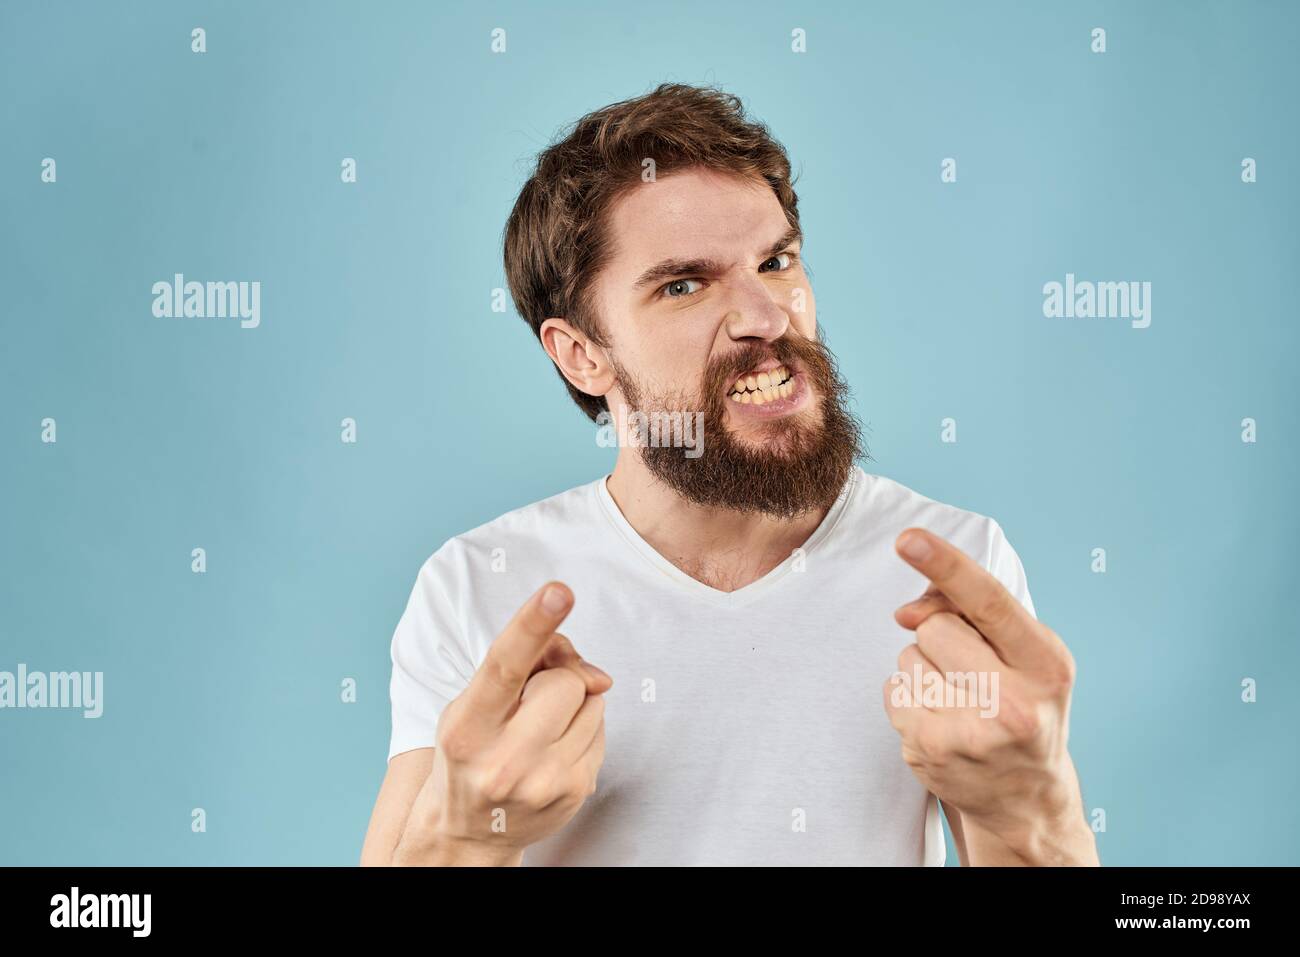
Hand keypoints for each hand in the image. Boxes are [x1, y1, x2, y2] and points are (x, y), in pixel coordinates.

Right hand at [392, 582, 611, 865]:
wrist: (469, 833)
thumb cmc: (471, 751)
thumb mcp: (474, 704)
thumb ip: (523, 668)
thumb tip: (596, 673)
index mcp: (467, 729)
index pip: (504, 666)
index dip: (533, 624)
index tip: (559, 592)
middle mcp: (505, 760)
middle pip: (564, 682)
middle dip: (556, 679)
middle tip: (531, 699)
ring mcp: (544, 782)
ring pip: (592, 702)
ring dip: (573, 703)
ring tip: (539, 728)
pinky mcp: (575, 792)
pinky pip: (601, 730)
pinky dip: (583, 728)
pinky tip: (553, 749)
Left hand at [883, 528, 1097, 864]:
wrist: (1024, 799)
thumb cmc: (1022, 705)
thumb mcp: (1022, 653)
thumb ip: (971, 612)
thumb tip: (905, 612)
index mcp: (1047, 666)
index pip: (989, 602)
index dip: (946, 565)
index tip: (907, 539)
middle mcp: (1014, 705)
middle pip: (935, 626)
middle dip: (942, 637)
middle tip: (972, 673)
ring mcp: (969, 734)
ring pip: (908, 656)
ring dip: (924, 669)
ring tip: (960, 701)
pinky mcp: (928, 752)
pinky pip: (892, 689)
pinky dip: (908, 697)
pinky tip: (940, 721)